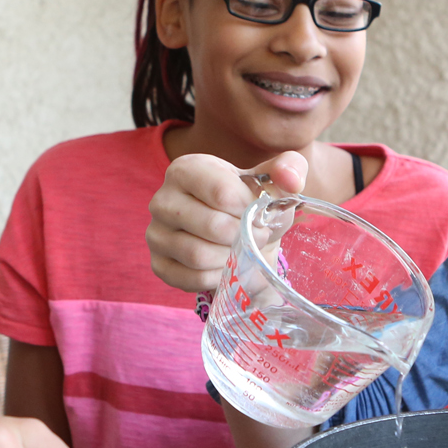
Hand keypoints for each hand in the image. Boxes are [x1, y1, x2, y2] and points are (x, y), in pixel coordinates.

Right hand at [147, 152, 307, 291]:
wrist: (235, 231)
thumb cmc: (251, 203)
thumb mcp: (272, 182)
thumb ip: (288, 169)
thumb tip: (292, 179)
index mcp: (186, 170)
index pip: (222, 194)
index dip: (250, 210)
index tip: (260, 214)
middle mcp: (162, 200)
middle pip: (211, 226)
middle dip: (245, 236)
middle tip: (257, 236)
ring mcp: (155, 234)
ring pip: (198, 255)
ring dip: (231, 258)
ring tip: (242, 251)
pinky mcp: (158, 265)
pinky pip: (190, 278)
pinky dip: (216, 277)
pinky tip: (226, 266)